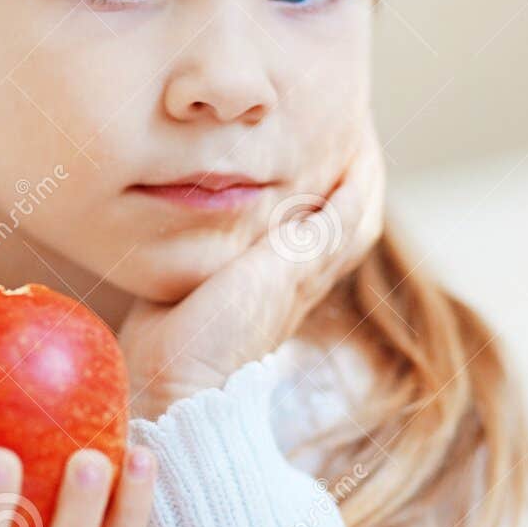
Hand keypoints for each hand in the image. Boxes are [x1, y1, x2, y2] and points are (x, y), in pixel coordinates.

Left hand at [119, 123, 384, 418]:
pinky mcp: (295, 269)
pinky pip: (340, 221)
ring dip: (361, 182)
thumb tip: (165, 234)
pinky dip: (353, 192)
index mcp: (276, 297)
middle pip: (344, 231)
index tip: (323, 176)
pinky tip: (357, 160)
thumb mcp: (184, 293)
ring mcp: (300, 280)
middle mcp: (297, 289)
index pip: (311, 247)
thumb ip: (190, 262)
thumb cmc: (166, 353)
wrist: (178, 387)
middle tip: (355, 144)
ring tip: (362, 139)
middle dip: (353, 188)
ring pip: (350, 223)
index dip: (322, 212)